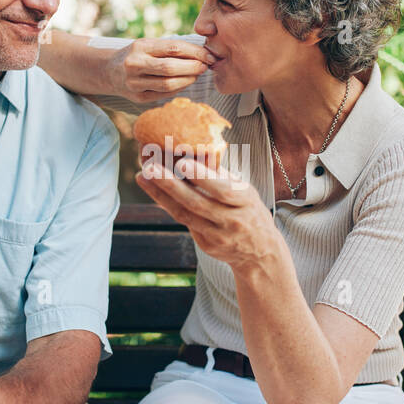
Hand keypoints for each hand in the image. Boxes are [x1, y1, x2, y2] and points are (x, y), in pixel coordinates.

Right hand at [111, 37, 217, 102]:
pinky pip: (164, 94)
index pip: (173, 48)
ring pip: (168, 84)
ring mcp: (135, 83)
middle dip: (193, 67)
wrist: (109, 71)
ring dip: (188, 80)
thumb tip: (202, 53)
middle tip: (205, 66)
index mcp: (140, 46)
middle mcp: (135, 64)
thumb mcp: (148, 44)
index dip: (195, 52)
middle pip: (171, 68)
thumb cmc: (137, 55)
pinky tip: (185, 83)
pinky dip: (178, 89)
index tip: (208, 55)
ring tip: (197, 75)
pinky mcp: (137, 98)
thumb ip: (170, 48)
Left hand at [136, 155, 284, 271]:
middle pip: (197, 203)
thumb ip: (221, 175)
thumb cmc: (249, 211)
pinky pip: (185, 222)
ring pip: (184, 215)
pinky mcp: (206, 245)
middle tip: (150, 167)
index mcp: (244, 202)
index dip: (202, 177)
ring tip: (142, 176)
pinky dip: (168, 205)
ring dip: (161, 195)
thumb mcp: (245, 191)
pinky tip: (154, 190)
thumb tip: (197, 150)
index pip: (222, 189)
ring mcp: (217, 236)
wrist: (261, 253)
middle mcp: (231, 221)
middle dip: (171, 185)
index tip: (182, 163)